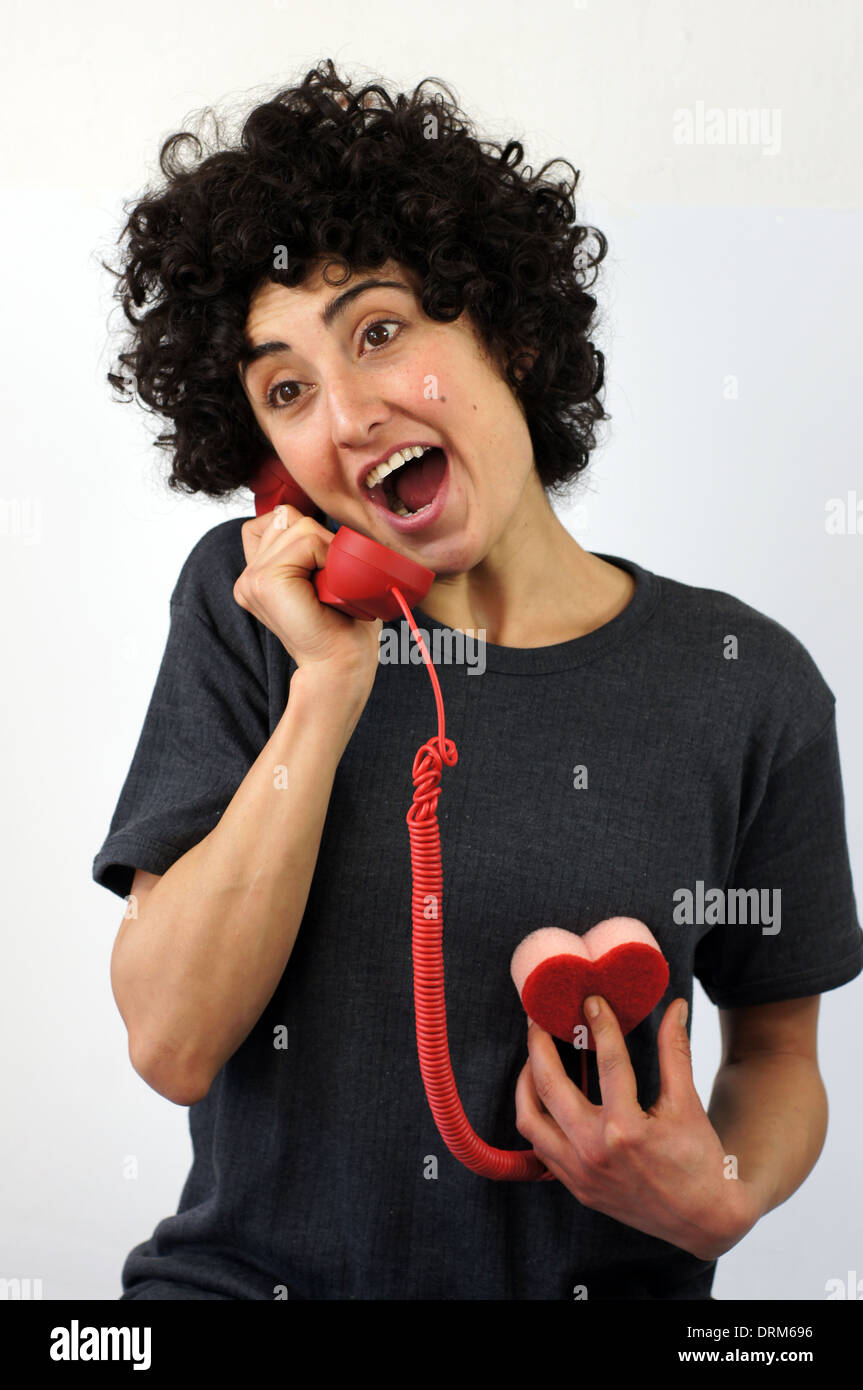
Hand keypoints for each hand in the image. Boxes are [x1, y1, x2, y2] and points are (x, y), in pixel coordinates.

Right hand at [234, 504, 381, 688]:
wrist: (342, 664)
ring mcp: (251, 577)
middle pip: (286, 516)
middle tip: (331, 583)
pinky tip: (328, 588)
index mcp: (256, 573)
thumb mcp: (322, 574)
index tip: (324, 572)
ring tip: (329, 587)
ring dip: (326, 550)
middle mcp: (247, 575)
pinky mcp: (263, 580)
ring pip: (298, 525)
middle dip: (318, 540)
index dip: (308, 535)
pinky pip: (305, 540)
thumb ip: (306, 544)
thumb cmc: (343, 623)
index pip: (276, 518)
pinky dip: (327, 556)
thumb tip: (310, 507)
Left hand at [515, 997, 760, 1260]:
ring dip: (526, 1083)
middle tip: (538, 1019)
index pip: (607, 1061)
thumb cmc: (699, 1159)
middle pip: (550, 1086)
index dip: (600, 1024)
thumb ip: (675, 1051)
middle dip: (540, 1045)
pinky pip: (540, 1147)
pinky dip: (536, 1118)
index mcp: (626, 1129)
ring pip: (531, 1119)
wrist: (704, 1219)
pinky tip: (543, 1098)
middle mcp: (595, 1151)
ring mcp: (581, 1172)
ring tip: (534, 1057)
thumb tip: (675, 1006)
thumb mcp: (688, 1103)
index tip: (592, 1000)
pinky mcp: (576, 1187)